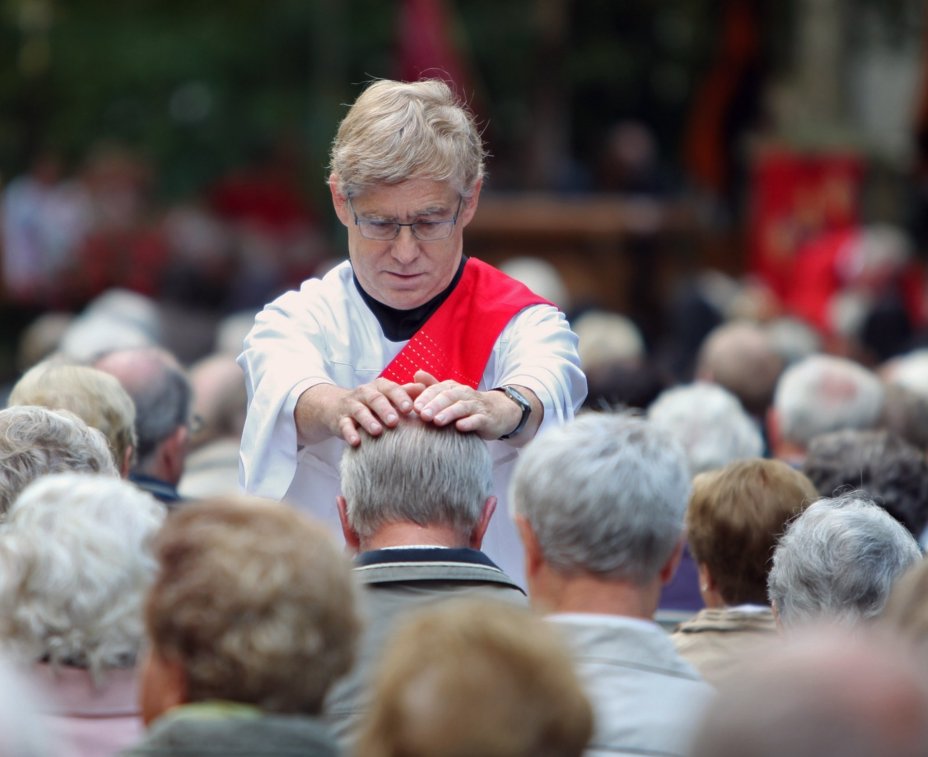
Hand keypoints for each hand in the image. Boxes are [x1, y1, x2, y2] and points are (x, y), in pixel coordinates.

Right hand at [296, 379, 420, 446]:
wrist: (336, 406)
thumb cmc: (372, 403)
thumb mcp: (388, 395)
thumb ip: (407, 392)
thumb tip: (427, 386)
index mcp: (380, 386)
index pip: (391, 389)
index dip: (400, 397)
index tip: (410, 408)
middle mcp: (365, 393)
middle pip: (375, 399)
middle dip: (385, 409)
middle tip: (395, 421)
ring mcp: (351, 406)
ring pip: (359, 411)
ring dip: (368, 420)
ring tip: (377, 431)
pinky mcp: (340, 420)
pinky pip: (344, 426)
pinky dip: (349, 433)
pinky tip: (356, 442)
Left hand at [411, 370, 523, 439]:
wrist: (499, 411)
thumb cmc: (468, 405)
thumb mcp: (451, 395)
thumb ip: (433, 386)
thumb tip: (416, 373)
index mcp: (453, 388)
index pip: (437, 389)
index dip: (425, 398)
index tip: (414, 408)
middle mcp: (465, 394)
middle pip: (448, 397)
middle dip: (434, 405)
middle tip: (422, 415)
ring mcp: (476, 406)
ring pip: (462, 407)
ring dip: (449, 413)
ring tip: (437, 421)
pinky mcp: (486, 419)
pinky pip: (478, 419)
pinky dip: (469, 423)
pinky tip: (460, 427)